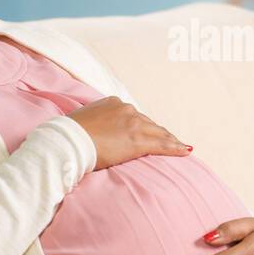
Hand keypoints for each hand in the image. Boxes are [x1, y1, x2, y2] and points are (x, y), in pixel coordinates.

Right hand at [66, 96, 190, 170]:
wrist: (68, 141)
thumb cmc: (69, 135)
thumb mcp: (83, 121)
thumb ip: (95, 123)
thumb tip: (94, 132)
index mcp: (112, 103)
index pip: (134, 116)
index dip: (144, 125)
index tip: (149, 131)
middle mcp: (126, 110)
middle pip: (148, 123)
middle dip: (159, 133)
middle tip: (171, 140)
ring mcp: (133, 123)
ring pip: (158, 133)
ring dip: (170, 140)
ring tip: (181, 146)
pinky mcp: (138, 140)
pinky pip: (162, 145)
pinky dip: (175, 148)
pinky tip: (185, 150)